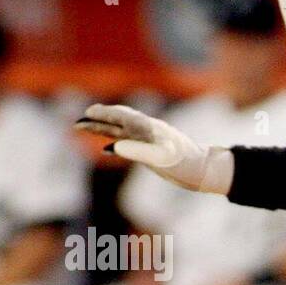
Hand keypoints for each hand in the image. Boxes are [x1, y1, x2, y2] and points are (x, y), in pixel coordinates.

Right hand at [75, 105, 233, 194]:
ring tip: (85, 128)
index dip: (105, 114)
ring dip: (104, 129)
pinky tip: (108, 148)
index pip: (123, 117)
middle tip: (79, 121)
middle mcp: (149, 132)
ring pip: (123, 132)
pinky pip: (130, 144)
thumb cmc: (187, 164)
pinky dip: (115, 143)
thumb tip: (110, 147)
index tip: (88, 113)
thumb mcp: (161, 159)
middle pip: (119, 122)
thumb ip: (136, 151)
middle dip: (99, 120)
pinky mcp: (153, 153)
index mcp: (150, 129)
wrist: (206, 171)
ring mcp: (151, 142)